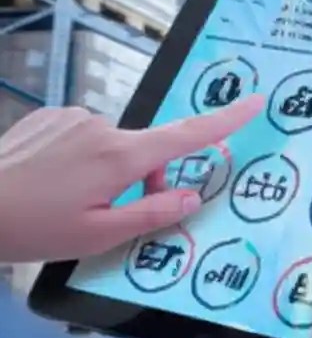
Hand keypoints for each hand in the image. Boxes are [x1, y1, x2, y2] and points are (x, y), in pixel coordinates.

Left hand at [0, 96, 263, 262]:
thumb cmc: (30, 228)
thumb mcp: (97, 236)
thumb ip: (151, 214)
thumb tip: (190, 197)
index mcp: (120, 157)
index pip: (187, 136)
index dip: (225, 120)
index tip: (255, 101)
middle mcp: (101, 126)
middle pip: (146, 151)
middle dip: (142, 180)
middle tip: (108, 216)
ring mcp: (73, 117)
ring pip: (112, 146)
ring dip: (106, 172)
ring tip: (68, 203)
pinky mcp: (49, 117)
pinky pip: (83, 137)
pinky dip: (79, 160)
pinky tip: (51, 183)